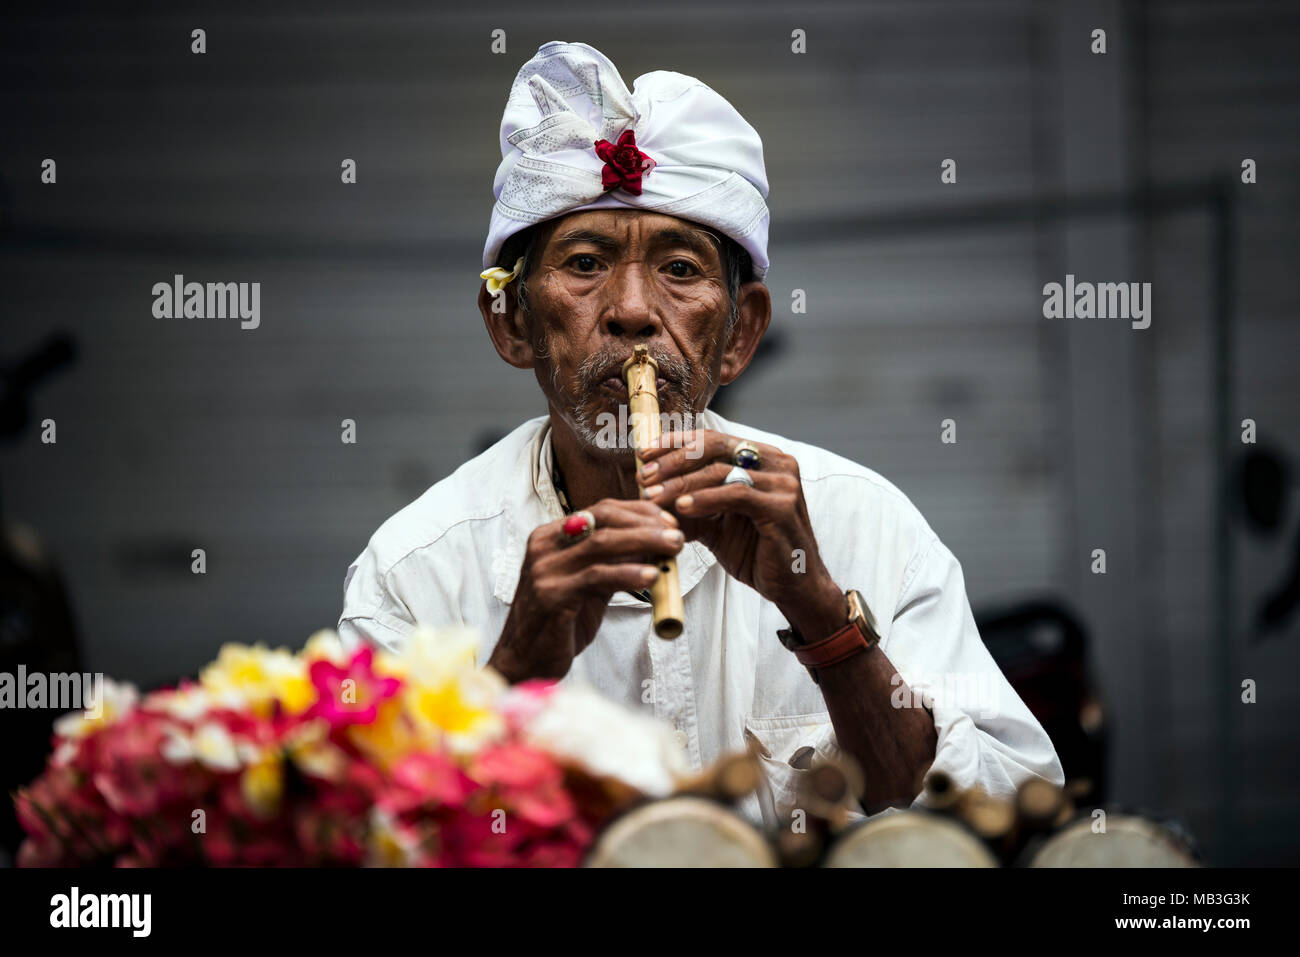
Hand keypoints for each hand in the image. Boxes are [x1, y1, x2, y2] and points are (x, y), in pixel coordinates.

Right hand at [488, 499, 683, 682]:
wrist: (525, 661)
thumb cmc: (558, 623)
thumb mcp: (587, 585)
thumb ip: (612, 562)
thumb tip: (653, 545)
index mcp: (550, 537)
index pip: (601, 510)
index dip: (639, 513)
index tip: (668, 521)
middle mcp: (544, 547)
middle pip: (603, 520)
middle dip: (645, 524)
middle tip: (676, 535)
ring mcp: (545, 570)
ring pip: (602, 544)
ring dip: (644, 543)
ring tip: (673, 549)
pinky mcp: (551, 595)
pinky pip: (596, 577)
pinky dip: (628, 574)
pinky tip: (651, 577)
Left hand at [636, 429, 845, 640]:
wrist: (792, 587)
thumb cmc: (756, 552)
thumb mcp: (715, 523)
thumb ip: (689, 503)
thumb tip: (649, 491)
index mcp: (763, 458)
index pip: (712, 439)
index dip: (676, 444)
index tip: (645, 455)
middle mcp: (777, 463)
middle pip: (714, 447)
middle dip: (673, 461)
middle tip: (644, 476)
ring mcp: (782, 483)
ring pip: (721, 471)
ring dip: (681, 483)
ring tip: (653, 497)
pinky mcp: (781, 507)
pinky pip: (735, 495)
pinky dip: (704, 500)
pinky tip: (681, 508)